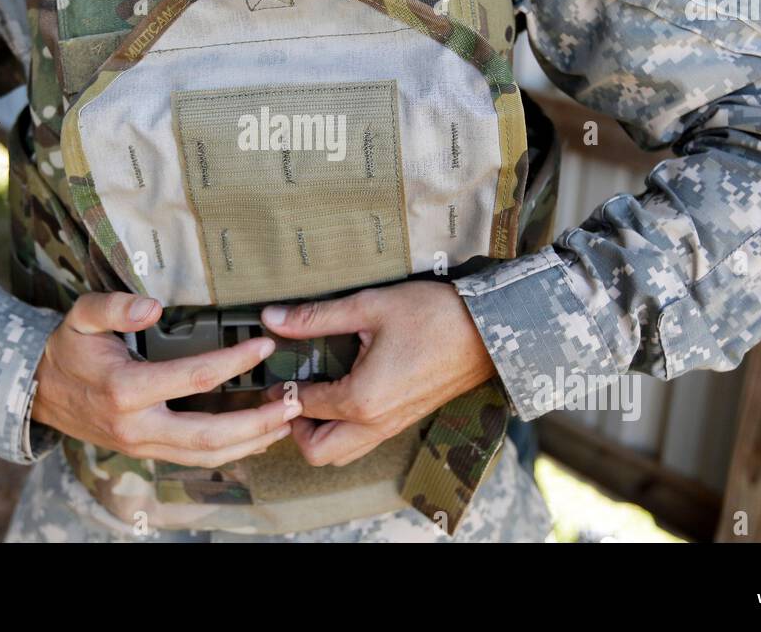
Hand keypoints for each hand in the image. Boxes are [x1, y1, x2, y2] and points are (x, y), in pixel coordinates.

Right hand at [32, 292, 300, 467]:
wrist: (39, 391)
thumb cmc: (68, 349)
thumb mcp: (81, 317)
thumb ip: (114, 306)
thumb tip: (152, 305)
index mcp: (126, 389)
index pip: (194, 378)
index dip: (234, 362)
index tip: (264, 345)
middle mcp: (137, 426)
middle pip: (209, 434)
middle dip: (257, 421)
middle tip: (293, 402)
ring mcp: (143, 445)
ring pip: (207, 455)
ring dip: (252, 441)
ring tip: (287, 421)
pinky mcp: (149, 451)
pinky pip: (197, 458)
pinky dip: (232, 451)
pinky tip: (258, 436)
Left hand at [260, 281, 494, 466]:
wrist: (488, 330)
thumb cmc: (433, 315)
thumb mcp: (368, 307)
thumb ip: (315, 317)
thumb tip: (272, 318)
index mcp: (362, 399)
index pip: (302, 408)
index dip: (281, 391)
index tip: (273, 374)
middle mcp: (375, 423)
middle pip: (317, 452)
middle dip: (295, 428)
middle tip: (289, 394)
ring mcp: (392, 426)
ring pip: (342, 453)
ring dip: (319, 434)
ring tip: (312, 396)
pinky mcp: (405, 420)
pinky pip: (363, 441)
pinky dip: (343, 430)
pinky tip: (341, 394)